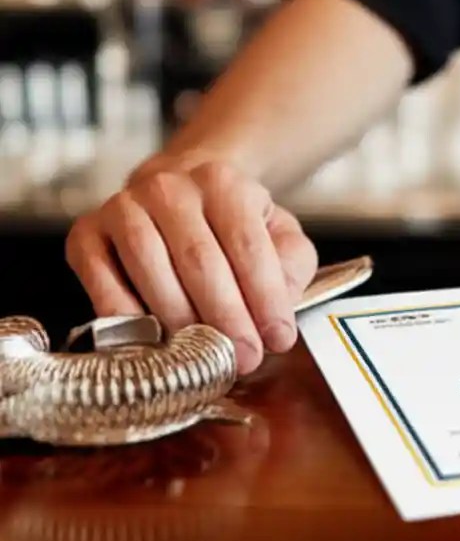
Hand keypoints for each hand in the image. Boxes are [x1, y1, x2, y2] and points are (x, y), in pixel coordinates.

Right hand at [65, 161, 318, 372]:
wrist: (179, 196)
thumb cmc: (234, 226)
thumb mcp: (280, 236)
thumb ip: (291, 266)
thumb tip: (279, 309)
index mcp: (223, 182)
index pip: (247, 245)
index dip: (265, 297)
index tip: (278, 338)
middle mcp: (169, 188)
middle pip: (199, 260)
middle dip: (226, 318)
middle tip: (244, 358)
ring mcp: (122, 207)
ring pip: (150, 269)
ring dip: (180, 319)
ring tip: (204, 353)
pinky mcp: (86, 233)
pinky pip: (101, 278)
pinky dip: (126, 314)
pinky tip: (153, 339)